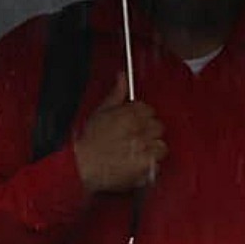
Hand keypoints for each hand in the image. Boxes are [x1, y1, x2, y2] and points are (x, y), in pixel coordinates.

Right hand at [73, 73, 166, 193]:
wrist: (83, 164)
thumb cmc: (89, 140)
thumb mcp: (101, 111)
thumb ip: (116, 92)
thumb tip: (122, 76)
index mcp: (131, 113)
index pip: (149, 110)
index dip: (141, 118)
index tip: (134, 125)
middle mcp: (141, 129)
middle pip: (158, 127)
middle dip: (148, 133)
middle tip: (135, 140)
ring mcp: (144, 148)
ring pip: (161, 146)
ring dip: (152, 150)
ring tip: (137, 154)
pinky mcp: (145, 165)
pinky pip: (157, 165)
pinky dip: (149, 167)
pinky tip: (136, 165)